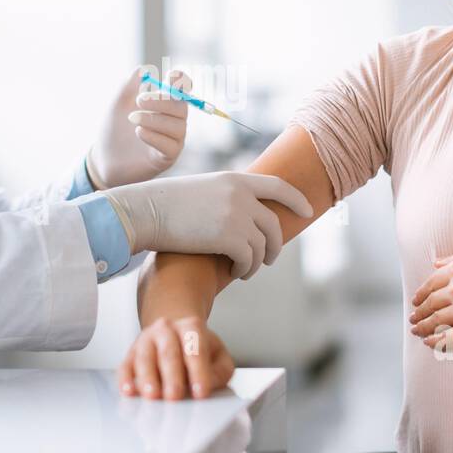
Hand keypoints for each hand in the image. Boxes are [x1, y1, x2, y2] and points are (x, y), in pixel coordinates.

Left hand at [87, 67, 191, 188]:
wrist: (103, 158)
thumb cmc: (113, 129)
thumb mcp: (118, 104)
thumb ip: (129, 86)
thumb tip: (144, 69)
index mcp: (164, 104)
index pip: (182, 90)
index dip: (182, 81)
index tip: (172, 76)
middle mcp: (173, 121)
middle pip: (181, 107)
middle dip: (162, 101)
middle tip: (139, 100)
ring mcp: (172, 140)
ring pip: (177, 126)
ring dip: (154, 119)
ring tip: (132, 118)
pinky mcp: (167, 158)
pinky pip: (170, 145)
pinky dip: (155, 136)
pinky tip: (138, 132)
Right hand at [105, 171, 313, 279]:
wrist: (145, 211)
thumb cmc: (166, 204)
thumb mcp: (202, 190)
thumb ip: (226, 197)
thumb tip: (243, 217)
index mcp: (235, 179)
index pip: (277, 186)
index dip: (296, 199)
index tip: (307, 210)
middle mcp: (241, 195)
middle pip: (273, 224)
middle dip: (274, 245)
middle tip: (267, 260)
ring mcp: (236, 215)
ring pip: (262, 246)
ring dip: (256, 262)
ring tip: (244, 271)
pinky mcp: (228, 237)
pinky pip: (248, 258)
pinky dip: (245, 269)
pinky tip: (235, 273)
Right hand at [118, 314, 234, 399]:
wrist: (174, 333)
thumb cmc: (197, 350)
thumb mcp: (218, 356)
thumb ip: (220, 371)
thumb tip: (209, 385)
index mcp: (191, 327)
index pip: (195, 348)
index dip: (199, 371)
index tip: (201, 392)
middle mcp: (166, 329)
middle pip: (168, 352)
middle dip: (172, 376)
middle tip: (175, 396)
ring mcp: (146, 340)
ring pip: (145, 357)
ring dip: (148, 377)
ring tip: (152, 395)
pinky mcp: (131, 354)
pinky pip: (126, 365)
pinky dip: (126, 379)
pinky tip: (129, 391)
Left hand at [408, 247, 452, 347]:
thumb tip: (437, 263)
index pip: (430, 283)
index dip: (420, 293)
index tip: (416, 299)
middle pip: (430, 303)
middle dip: (419, 311)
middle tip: (413, 317)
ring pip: (435, 321)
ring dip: (423, 327)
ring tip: (417, 330)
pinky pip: (449, 338)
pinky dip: (436, 342)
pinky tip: (429, 343)